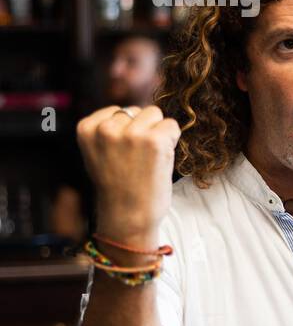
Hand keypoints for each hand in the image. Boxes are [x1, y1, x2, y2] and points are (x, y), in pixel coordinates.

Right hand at [76, 105, 179, 241]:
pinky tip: (160, 159)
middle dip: (143, 129)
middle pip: (138, 110)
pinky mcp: (154, 140)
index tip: (122, 154)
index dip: (127, 130)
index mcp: (87, 128)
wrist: (128, 215)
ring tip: (148, 158)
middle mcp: (106, 128)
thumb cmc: (118, 186)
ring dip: (158, 133)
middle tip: (138, 159)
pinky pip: (172, 125)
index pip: (119, 110)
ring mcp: (131, 133)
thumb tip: (129, 109)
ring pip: (155, 114)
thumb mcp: (99, 153)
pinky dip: (172, 140)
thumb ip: (108, 130)